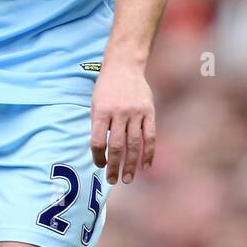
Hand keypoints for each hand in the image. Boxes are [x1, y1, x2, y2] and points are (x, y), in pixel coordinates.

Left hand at [90, 62, 155, 184]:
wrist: (125, 65)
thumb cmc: (106, 88)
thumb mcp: (95, 103)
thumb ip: (98, 126)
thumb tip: (101, 152)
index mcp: (102, 111)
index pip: (98, 141)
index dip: (98, 156)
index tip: (100, 164)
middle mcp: (119, 113)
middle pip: (117, 146)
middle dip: (114, 166)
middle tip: (113, 180)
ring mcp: (136, 113)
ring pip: (134, 144)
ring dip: (131, 164)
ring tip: (127, 178)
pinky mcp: (149, 112)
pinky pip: (150, 136)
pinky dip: (149, 153)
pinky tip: (146, 166)